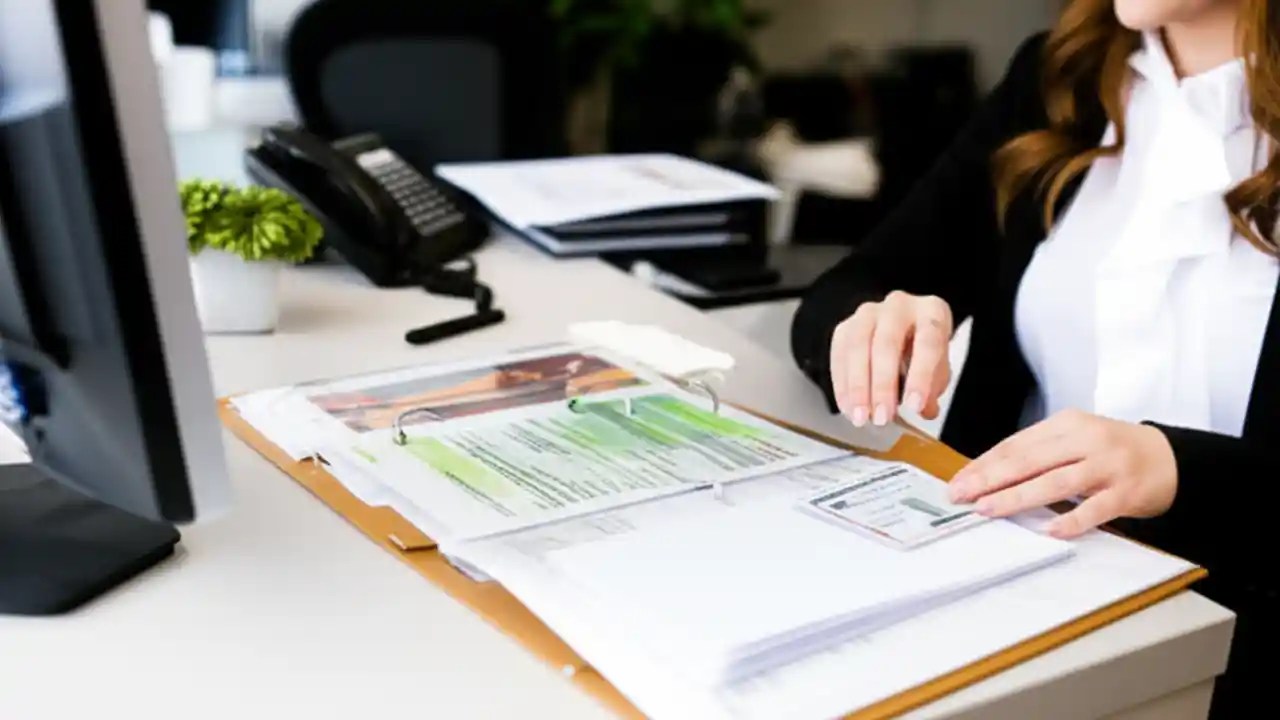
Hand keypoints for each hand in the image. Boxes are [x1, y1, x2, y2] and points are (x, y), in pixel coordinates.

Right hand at [829, 291, 952, 426]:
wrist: (904, 329)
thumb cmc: (923, 350)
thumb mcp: (939, 368)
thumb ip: (933, 388)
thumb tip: (925, 410)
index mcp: (931, 311)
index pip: (928, 342)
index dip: (921, 376)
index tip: (914, 407)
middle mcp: (899, 305)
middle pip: (887, 344)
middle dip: (883, 385)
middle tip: (882, 417)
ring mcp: (868, 313)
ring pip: (858, 347)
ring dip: (857, 387)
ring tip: (860, 417)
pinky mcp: (845, 326)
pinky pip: (839, 354)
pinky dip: (842, 384)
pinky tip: (847, 407)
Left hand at [947, 410, 1177, 538]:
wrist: (1170, 458)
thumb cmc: (1112, 451)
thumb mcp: (1075, 439)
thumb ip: (1039, 453)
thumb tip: (989, 475)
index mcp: (1068, 424)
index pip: (1016, 444)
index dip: (984, 463)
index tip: (959, 481)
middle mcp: (1086, 440)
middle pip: (1029, 460)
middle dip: (990, 478)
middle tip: (962, 495)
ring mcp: (1107, 465)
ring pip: (1056, 481)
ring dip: (1018, 497)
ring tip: (989, 508)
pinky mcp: (1126, 491)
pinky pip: (1095, 508)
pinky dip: (1071, 519)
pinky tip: (1049, 529)